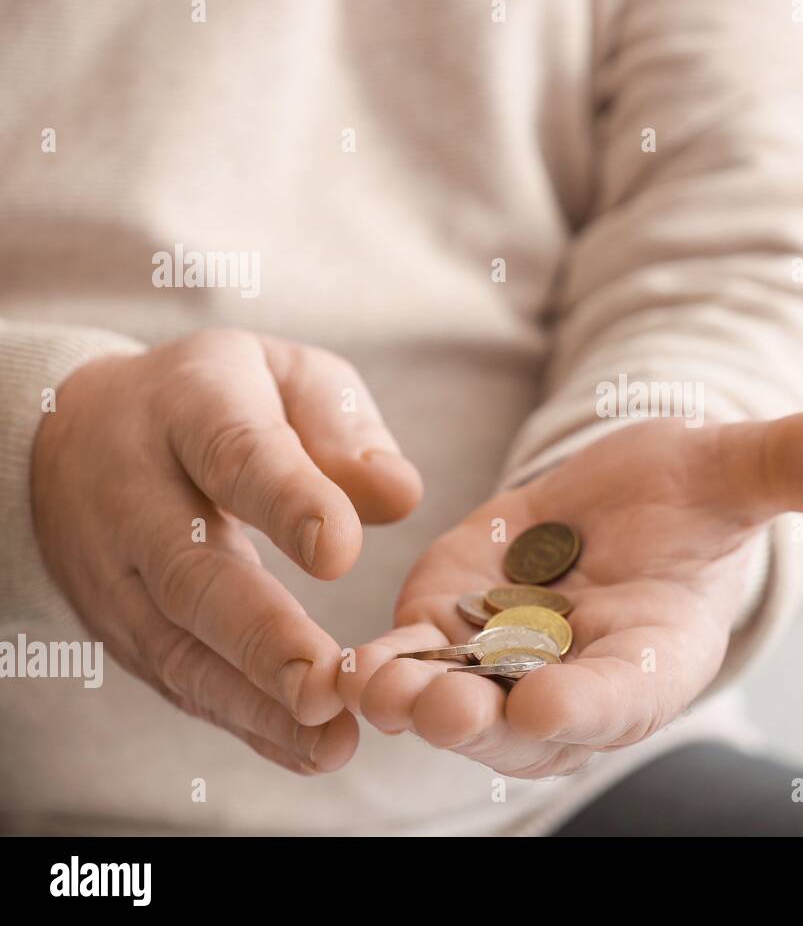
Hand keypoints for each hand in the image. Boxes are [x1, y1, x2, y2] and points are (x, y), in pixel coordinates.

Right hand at [31, 329, 421, 773]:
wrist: (78, 429)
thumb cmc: (219, 400)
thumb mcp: (286, 378)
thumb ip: (342, 429)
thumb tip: (400, 495)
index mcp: (190, 405)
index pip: (234, 452)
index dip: (286, 502)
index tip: (339, 551)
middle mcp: (136, 491)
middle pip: (192, 570)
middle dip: (259, 633)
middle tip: (322, 681)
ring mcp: (117, 569)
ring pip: (177, 645)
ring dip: (253, 700)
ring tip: (328, 736)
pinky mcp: (121, 627)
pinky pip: (178, 681)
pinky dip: (242, 722)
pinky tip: (305, 747)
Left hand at [344, 409, 802, 777]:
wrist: (624, 506)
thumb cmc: (691, 497)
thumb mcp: (734, 470)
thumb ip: (789, 466)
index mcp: (656, 655)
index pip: (626, 692)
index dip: (589, 701)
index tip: (546, 702)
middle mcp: (579, 681)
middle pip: (530, 724)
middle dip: (486, 724)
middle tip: (442, 712)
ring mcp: (508, 666)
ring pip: (462, 707)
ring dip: (417, 706)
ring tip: (374, 688)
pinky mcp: (452, 633)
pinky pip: (416, 663)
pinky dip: (383, 669)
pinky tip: (346, 664)